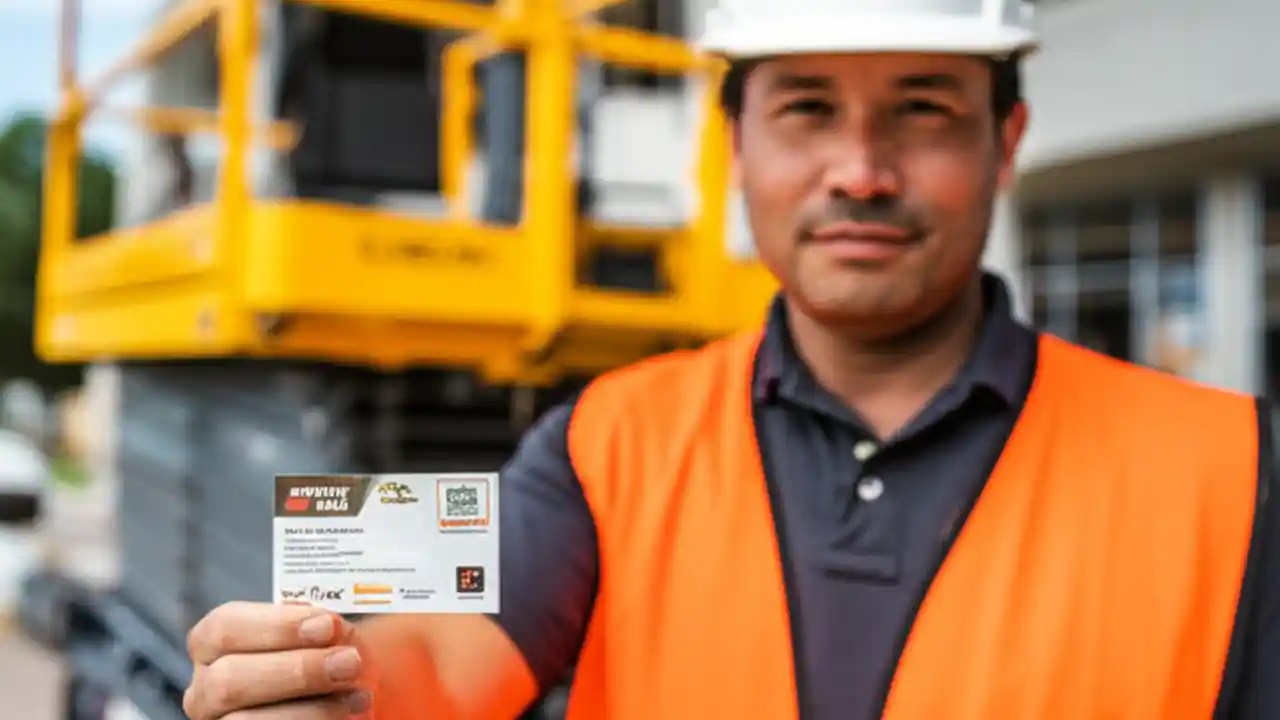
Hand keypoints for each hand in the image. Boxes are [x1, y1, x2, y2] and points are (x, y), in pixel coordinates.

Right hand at [183, 601, 373, 718]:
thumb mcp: (324, 636)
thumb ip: (322, 628)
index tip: (327, 625)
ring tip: (359, 698)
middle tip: (349, 663)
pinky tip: (348, 718)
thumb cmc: (324, 657)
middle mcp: (207, 688)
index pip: (225, 627)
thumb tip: (330, 628)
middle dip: (297, 671)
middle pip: (230, 680)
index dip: (278, 626)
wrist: (340, 693)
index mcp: (214, 645)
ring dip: (312, 710)